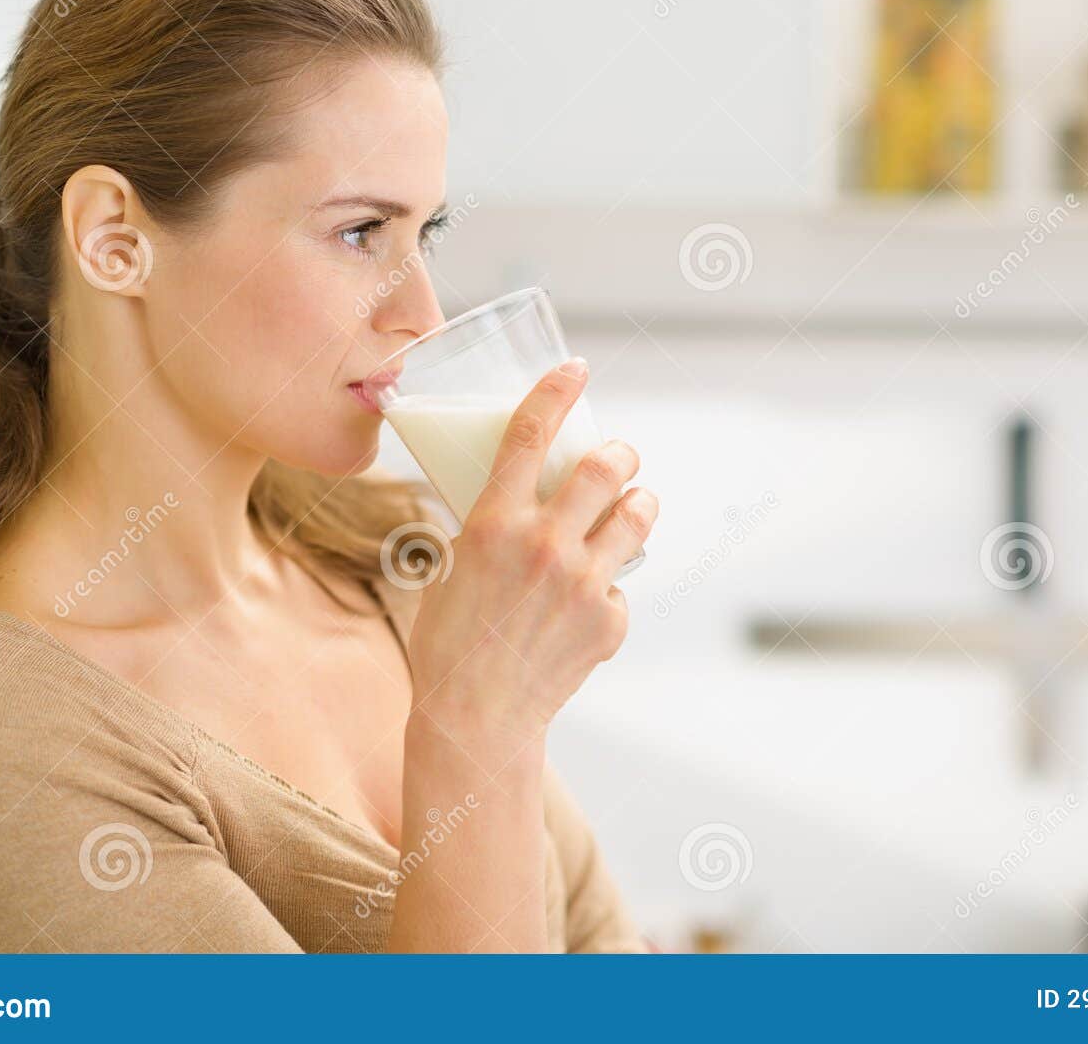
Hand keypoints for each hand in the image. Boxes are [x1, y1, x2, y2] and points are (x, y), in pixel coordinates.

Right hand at [404, 357, 657, 751]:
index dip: (557, 390)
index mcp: (493, 522)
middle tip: (619, 455)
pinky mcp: (609, 620)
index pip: (531, 433)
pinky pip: (621, 584)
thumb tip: (510, 497)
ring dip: (638, 501)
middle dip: (621, 451)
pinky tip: (585, 606)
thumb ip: (484, 526)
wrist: (474, 717)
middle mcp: (544, 544)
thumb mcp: (450, 566)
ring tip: (632, 504)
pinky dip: (608, 587)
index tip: (576, 370)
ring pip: (637, 514)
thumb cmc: (449, 641)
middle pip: (606, 466)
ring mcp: (583, 582)